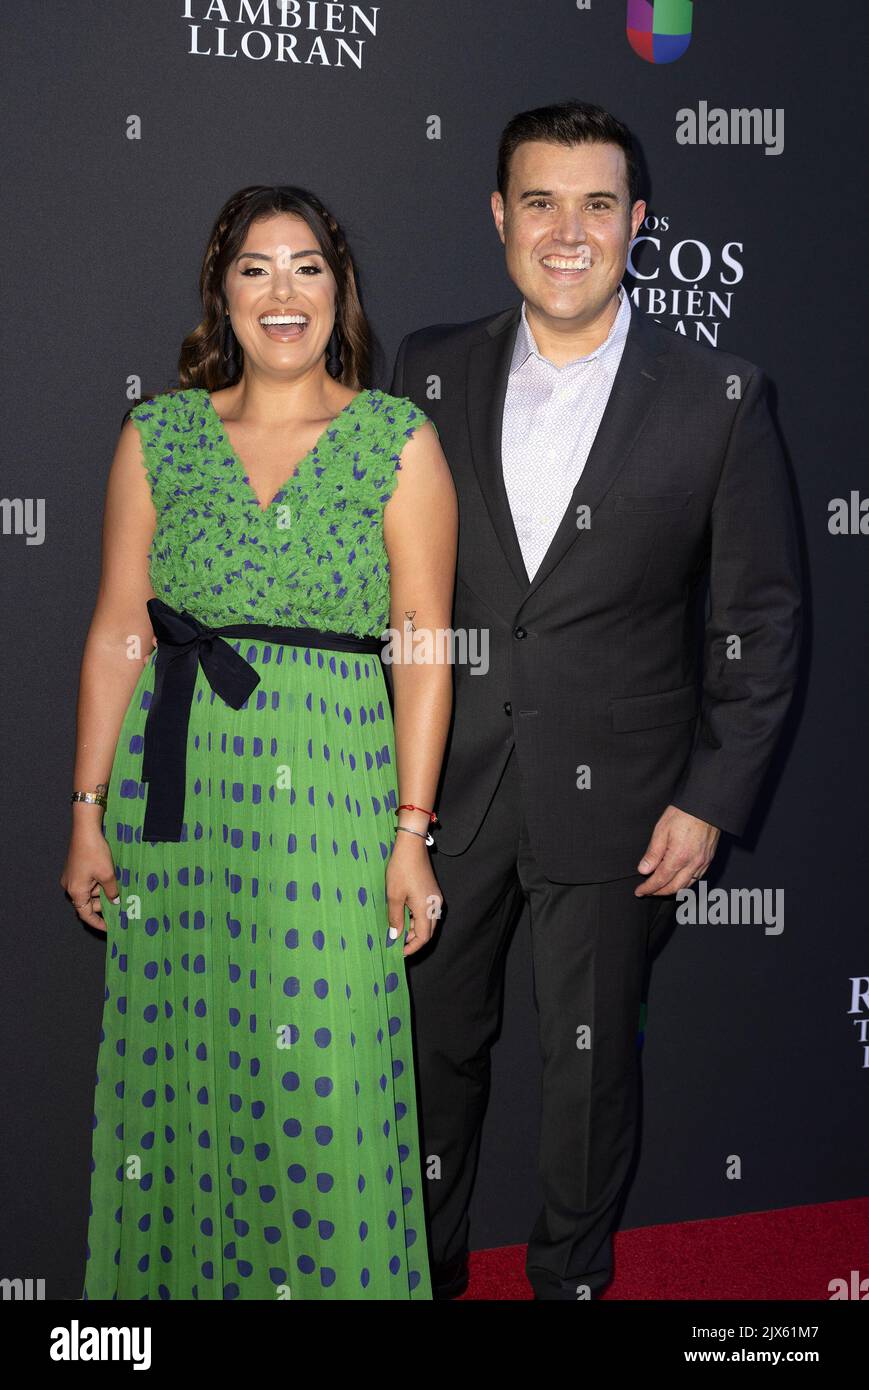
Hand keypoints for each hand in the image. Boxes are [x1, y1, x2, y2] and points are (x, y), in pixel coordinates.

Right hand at [60, 828, 119, 932]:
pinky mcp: (75, 869)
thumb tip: (114, 901)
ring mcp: (72, 877)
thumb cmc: (94, 853)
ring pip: (89, 891)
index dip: (98, 923)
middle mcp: (70, 886)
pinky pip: (87, 882)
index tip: (109, 927)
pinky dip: (98, 883)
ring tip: (117, 887)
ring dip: (102, 891)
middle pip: (88, 903)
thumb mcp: (108, 875)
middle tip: (120, 904)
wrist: (85, 830)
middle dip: (103, 903)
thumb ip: (111, 892)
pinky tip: (110, 878)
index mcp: (76, 891)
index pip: (86, 915)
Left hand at [386, 834, 442, 956]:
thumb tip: (395, 936)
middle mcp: (435, 906)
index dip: (412, 947)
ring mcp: (435, 898)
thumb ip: (395, 918)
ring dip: (414, 928)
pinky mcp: (433, 892)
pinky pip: (428, 912)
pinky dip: (417, 918)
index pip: (423, 937)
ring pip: (428, 922)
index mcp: (426, 909)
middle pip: (428, 931)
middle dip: (413, 939)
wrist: (412, 846)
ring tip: (398, 927)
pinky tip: (404, 914)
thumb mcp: (393, 895)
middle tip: (397, 942)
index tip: (399, 951)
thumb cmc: (401, 869)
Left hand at [634, 805, 719, 896]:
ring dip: (672, 890)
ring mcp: (702, 862)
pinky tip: (678, 880)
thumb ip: (653, 853)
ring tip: (660, 888)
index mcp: (678, 857)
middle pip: (674, 887)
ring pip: (687, 885)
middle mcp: (692, 863)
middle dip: (659, 892)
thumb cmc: (683, 814)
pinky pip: (697, 878)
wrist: (705, 805)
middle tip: (648, 892)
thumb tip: (643, 870)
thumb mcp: (661, 830)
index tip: (640, 891)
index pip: (660, 880)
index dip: (648, 888)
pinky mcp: (709, 859)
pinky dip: (686, 883)